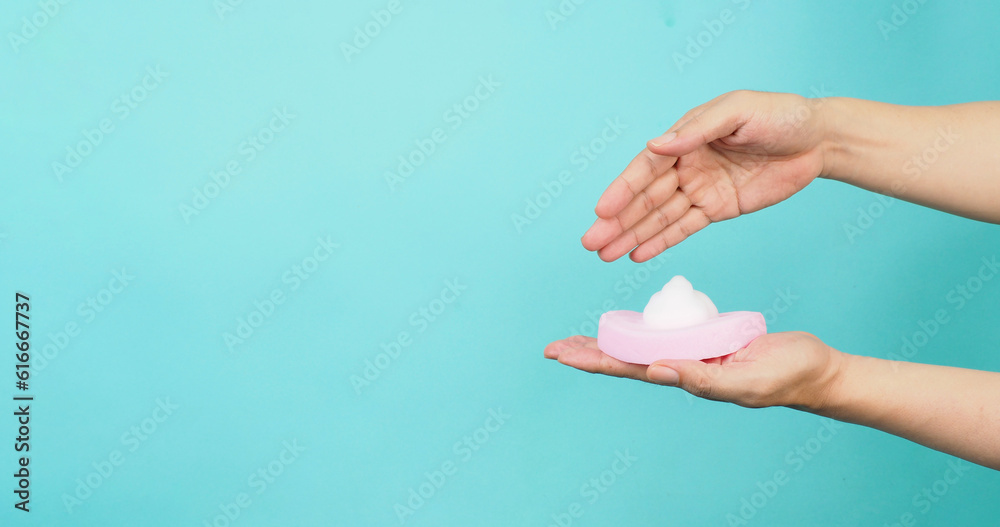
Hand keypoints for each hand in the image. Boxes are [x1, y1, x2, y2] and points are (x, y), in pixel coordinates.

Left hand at [543, 332, 842, 409]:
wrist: (816, 369)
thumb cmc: (787, 378)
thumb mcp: (746, 381)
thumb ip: (703, 378)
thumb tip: (656, 369)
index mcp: (685, 375)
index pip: (628, 367)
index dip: (593, 359)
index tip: (560, 353)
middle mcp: (682, 364)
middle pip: (626, 357)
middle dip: (589, 352)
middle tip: (553, 346)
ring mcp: (694, 352)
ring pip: (643, 343)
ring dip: (611, 339)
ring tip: (580, 336)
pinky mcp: (708, 338)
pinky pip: (670, 330)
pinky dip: (645, 325)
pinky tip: (631, 322)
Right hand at [582, 90, 829, 261]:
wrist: (819, 139)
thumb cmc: (780, 115)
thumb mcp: (739, 111)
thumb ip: (698, 129)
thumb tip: (657, 145)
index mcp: (686, 137)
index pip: (646, 167)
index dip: (623, 190)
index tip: (602, 211)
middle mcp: (686, 164)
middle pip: (645, 197)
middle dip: (617, 221)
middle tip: (590, 243)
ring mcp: (700, 188)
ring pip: (659, 217)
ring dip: (631, 235)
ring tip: (603, 255)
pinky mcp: (718, 209)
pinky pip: (683, 228)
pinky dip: (660, 242)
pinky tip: (636, 254)